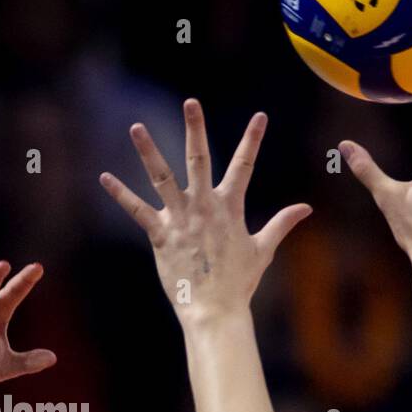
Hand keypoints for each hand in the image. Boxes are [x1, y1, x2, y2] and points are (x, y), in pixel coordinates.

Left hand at [99, 99, 310, 322]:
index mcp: (229, 207)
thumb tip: (307, 208)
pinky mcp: (160, 235)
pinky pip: (137, 210)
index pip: (244, 165)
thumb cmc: (239, 283)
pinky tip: (105, 178)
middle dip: (196, 129)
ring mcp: (180, 219)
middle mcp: (204, 206)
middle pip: (199, 159)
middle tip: (191, 102)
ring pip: (162, 177)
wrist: (215, 310)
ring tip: (136, 126)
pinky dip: (121, 194)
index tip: (260, 116)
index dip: (253, 139)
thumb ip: (281, 223)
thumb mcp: (263, 249)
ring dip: (149, 151)